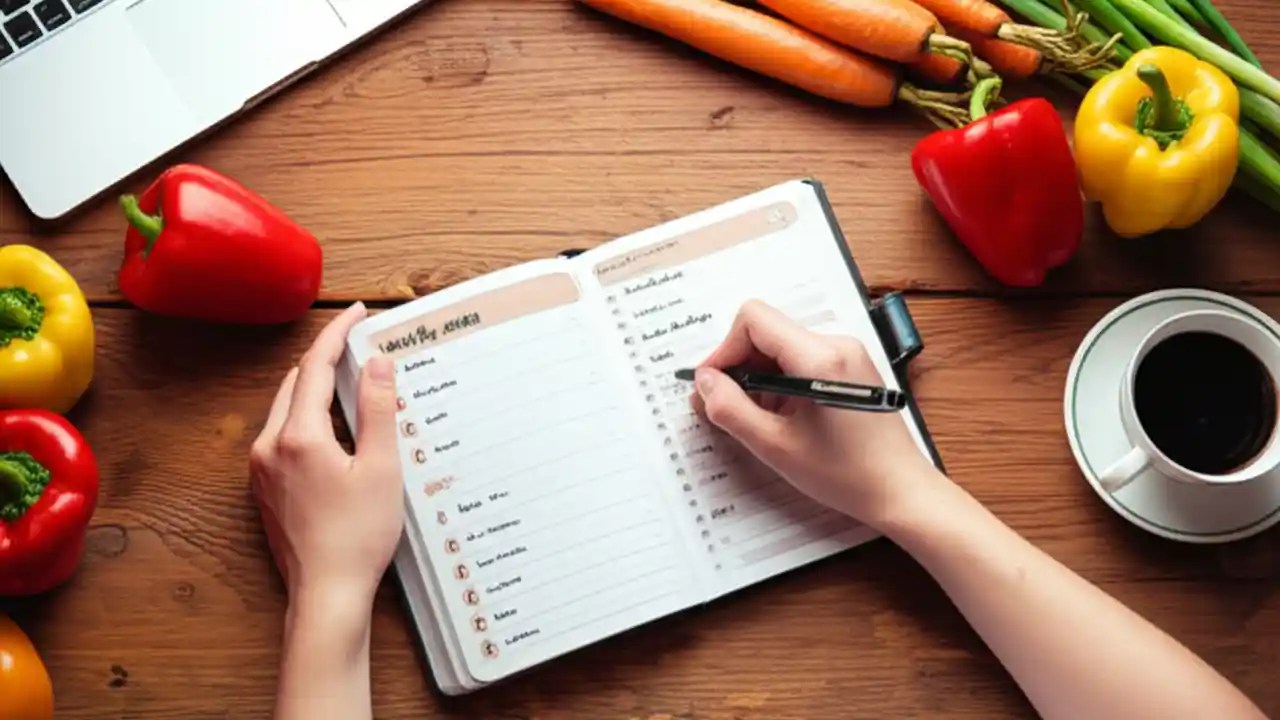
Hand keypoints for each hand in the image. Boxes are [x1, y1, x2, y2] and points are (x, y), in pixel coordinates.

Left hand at [250, 303, 403, 607]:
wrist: (325, 596)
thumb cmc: (357, 538)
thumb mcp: (381, 468)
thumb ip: (377, 410)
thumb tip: (376, 363)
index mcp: (297, 437)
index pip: (313, 367)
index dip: (337, 334)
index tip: (358, 313)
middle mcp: (269, 447)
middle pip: (295, 384)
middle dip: (325, 359)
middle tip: (360, 345)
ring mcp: (262, 470)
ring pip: (287, 410)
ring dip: (315, 389)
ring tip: (353, 384)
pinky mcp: (264, 489)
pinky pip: (284, 436)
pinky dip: (308, 418)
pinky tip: (337, 430)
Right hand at [694, 300, 946, 527]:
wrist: (900, 490)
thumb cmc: (845, 474)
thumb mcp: (775, 446)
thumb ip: (731, 409)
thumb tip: (704, 381)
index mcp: (819, 358)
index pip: (754, 320)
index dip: (724, 349)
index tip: (711, 385)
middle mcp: (836, 344)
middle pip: (767, 331)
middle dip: (739, 365)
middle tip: (725, 406)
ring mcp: (847, 354)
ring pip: (782, 346)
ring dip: (759, 377)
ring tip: (759, 419)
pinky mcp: (851, 367)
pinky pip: (802, 358)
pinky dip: (781, 381)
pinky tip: (783, 417)